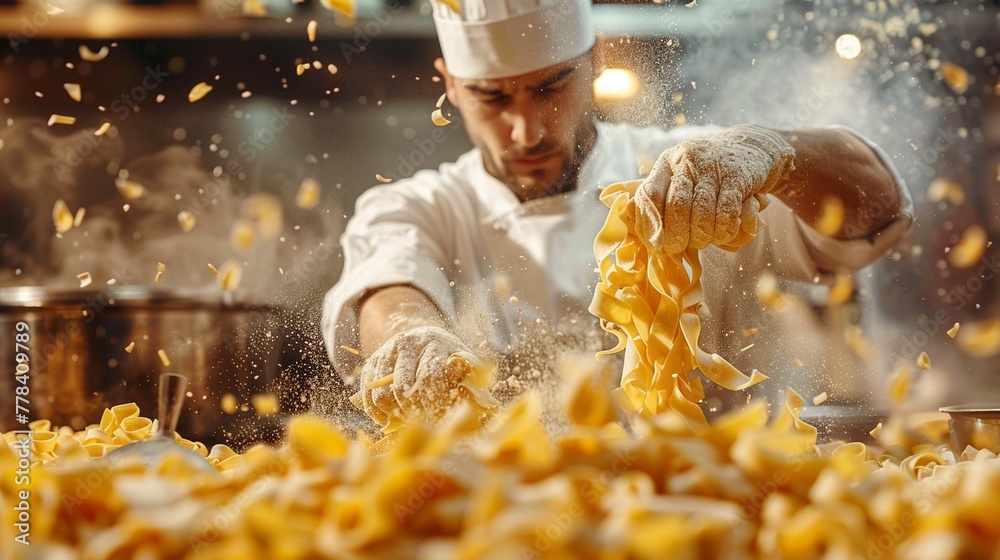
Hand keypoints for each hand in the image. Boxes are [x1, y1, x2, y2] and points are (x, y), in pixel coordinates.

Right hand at [353, 326, 498, 428]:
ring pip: (382, 394)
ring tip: (409, 418)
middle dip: (414, 411)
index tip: (439, 417)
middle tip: (424, 421)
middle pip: (403, 387)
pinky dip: (377, 413)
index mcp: (436, 343)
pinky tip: (391, 418)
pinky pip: (368, 396)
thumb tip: (488, 404)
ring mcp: (387, 352)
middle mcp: (408, 343)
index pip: (429, 376)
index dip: (433, 402)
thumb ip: (476, 380)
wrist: (424, 338)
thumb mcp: (468, 364)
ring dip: (395, 414)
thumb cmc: (451, 360)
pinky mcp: (372, 363)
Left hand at [633, 125, 795, 253]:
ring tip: (703, 242)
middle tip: (679, 247)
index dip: (651, 222)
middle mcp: (687, 159)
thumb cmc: (708, 174)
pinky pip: (727, 213)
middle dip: (677, 235)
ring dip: (702, 236)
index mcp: (668, 161)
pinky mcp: (738, 176)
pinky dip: (724, 231)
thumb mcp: (682, 177)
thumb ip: (663, 199)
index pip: (651, 194)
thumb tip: (651, 235)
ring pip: (702, 213)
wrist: (751, 150)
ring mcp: (713, 166)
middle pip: (677, 207)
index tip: (656, 242)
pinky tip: (723, 234)